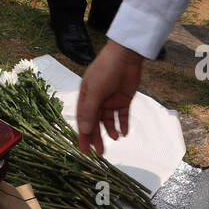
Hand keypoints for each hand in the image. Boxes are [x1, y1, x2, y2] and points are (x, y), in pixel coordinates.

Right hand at [76, 39, 144, 155]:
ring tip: (116, 138)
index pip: (83, 120)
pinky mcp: (123, 100)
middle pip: (95, 123)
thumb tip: (85, 130)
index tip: (85, 150)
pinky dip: (122, 124)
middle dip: (97, 137)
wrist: (125, 56)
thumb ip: (90, 112)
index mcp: (86, 97)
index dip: (83, 135)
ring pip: (108, 121)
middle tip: (100, 152)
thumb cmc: (105, 70)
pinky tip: (124, 133)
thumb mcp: (95, 91)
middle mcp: (97, 100)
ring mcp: (110, 100)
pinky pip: (122, 116)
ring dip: (110, 131)